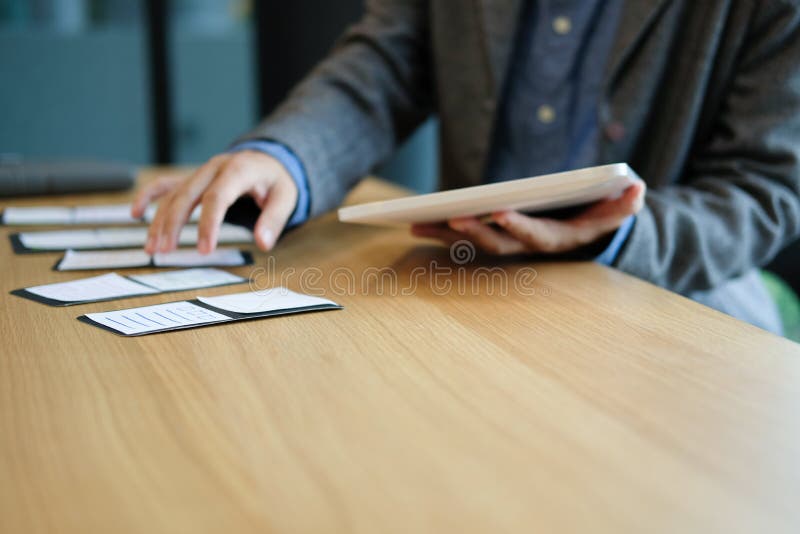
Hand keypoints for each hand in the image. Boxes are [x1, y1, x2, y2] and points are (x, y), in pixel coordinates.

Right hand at [132, 150, 297, 253]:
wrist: (269, 159)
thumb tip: (263, 243)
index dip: (208, 224)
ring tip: (152, 248)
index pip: (217, 198)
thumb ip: (274, 220)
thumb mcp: (285, 197)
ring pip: (173, 194)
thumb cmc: (276, 180)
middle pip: (187, 195)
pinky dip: (149, 196)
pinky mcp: (193, 179)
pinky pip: (166, 184)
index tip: (204, 250)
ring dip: (159, 220)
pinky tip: (136, 213)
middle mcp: (214, 168)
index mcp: (237, 170)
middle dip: (174, 224)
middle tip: (166, 251)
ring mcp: (200, 173)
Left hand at [411, 179, 645, 255]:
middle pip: (497, 243)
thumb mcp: (617, 210)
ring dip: (445, 235)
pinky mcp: (493, 235)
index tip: (498, 212)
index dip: (518, 225)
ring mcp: (508, 242)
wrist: (584, 231)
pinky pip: (464, 236)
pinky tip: (415, 222)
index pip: (535, 235)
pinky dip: (440, 231)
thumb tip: (636, 189)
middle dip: (473, 232)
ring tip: (416, 222)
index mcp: (555, 238)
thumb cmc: (597, 215)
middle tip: (449, 219)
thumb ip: (626, 204)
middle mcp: (527, 245)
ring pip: (473, 242)